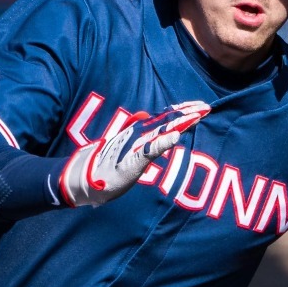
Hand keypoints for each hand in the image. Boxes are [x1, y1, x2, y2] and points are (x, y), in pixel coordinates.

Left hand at [59, 100, 208, 207]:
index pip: (171, 121)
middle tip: (205, 106)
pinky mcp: (130, 142)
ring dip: (178, 115)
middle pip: (167, 117)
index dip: (189, 115)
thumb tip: (175, 135)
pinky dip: (166, 123)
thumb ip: (153, 150)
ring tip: (191, 110)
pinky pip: (153, 128)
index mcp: (142, 136)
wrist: (82, 180)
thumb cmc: (107, 178)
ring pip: (161, 120)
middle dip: (187, 111)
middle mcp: (139, 132)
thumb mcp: (132, 168)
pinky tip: (167, 125)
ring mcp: (134, 136)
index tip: (205, 109)